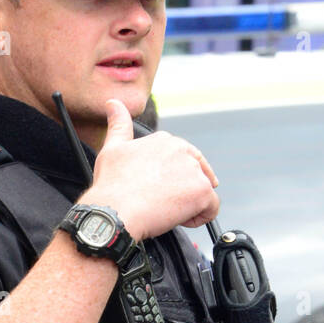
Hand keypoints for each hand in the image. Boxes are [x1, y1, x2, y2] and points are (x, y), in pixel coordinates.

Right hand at [88, 98, 219, 240]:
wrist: (115, 211)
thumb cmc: (111, 186)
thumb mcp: (112, 148)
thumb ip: (119, 124)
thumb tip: (114, 103)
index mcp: (165, 141)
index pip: (183, 161)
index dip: (171, 180)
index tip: (157, 191)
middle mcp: (182, 150)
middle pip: (195, 177)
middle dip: (182, 192)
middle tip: (159, 204)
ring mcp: (194, 170)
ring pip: (202, 193)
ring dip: (188, 206)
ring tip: (164, 211)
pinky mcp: (202, 191)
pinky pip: (211, 209)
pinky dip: (198, 218)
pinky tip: (177, 219)